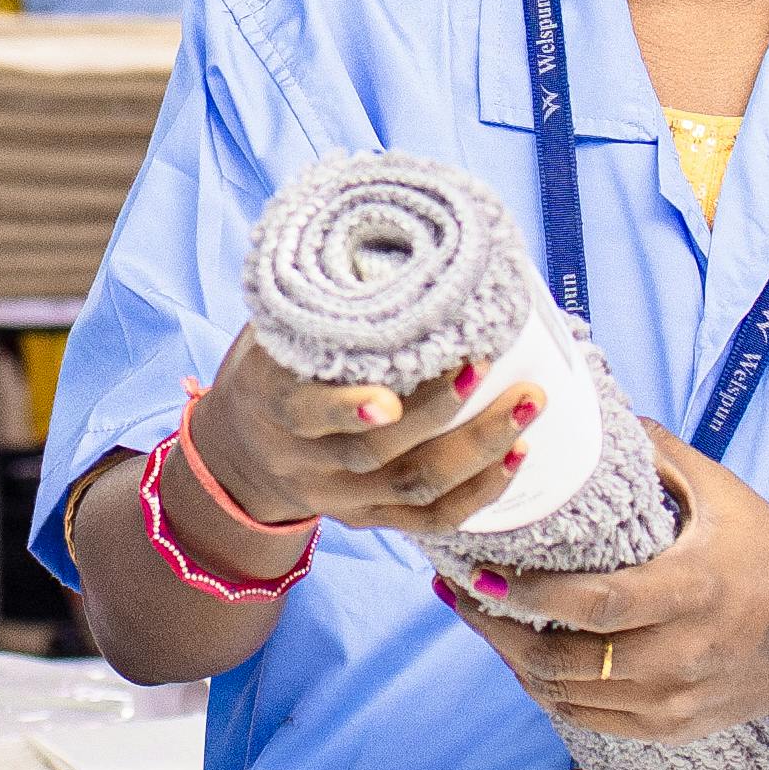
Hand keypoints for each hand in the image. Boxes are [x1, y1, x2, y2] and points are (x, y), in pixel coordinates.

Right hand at [182, 330, 547, 551]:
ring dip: (478, 448)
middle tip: (487, 365)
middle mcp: (301, 460)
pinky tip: (519, 453)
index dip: (344, 408)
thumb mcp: (276, 331)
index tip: (388, 396)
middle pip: (374, 453)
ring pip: (412, 485)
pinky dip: (480, 491)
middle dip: (438, 412)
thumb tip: (404, 250)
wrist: (241, 450)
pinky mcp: (368, 519)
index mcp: (269, 404)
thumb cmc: (275, 367)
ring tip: (528, 404)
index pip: (303, 413)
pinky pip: (429, 519)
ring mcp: (336, 497)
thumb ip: (324, 307)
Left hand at [440, 424, 768, 759]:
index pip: (594, 604)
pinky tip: (521, 653)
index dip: (528, 594)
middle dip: (496, 630)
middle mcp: (680, 654)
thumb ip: (660, 454)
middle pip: (562, 661)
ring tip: (478, 617)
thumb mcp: (726, 495)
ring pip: (562, 696)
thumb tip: (594, 406)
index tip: (480, 569)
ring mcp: (673, 700)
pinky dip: (544, 688)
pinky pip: (584, 718)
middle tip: (457, 590)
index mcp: (693, 590)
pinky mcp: (669, 728)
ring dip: (511, 659)